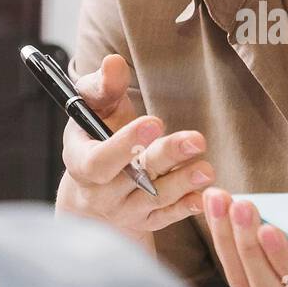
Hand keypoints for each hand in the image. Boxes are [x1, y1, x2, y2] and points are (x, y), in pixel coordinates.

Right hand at [54, 53, 212, 236]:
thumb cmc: (96, 135)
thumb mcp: (94, 109)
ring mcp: (122, 211)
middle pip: (132, 178)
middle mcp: (99, 192)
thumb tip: (113, 63)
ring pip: (153, 200)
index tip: (154, 122)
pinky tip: (206, 196)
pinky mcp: (144, 223)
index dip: (125, 143)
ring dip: (182, 184)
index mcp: (81, 161)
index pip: (98, 160)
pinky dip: (186, 208)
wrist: (93, 189)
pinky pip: (166, 219)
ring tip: (206, 169)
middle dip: (164, 157)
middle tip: (196, 140)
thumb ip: (103, 87)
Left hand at [201, 178, 287, 286]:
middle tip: (241, 203)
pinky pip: (231, 265)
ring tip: (219, 198)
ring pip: (242, 280)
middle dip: (250, 246)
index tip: (271, 226)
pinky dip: (219, 236)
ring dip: (226, 240)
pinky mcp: (252, 280)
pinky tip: (212, 203)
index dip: (287, 261)